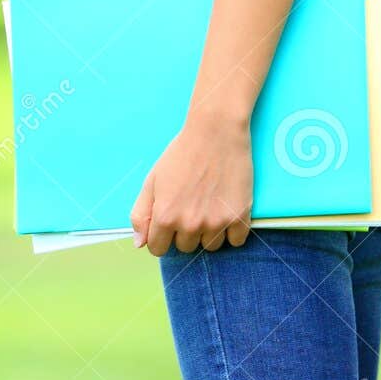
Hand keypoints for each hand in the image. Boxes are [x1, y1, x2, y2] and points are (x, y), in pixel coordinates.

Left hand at [130, 110, 252, 256]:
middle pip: (185, 247)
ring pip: (210, 246)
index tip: (170, 221)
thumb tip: (140, 244)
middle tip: (192, 204)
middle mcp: (190, 224)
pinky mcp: (239, 216)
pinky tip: (227, 208)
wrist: (216, 130)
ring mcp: (216, 222)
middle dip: (186, 231)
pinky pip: (235, 241)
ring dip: (209, 232)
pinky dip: (232, 230)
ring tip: (210, 203)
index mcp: (165, 216)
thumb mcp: (152, 179)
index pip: (158, 249)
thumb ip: (140, 213)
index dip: (162, 235)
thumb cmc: (182, 153)